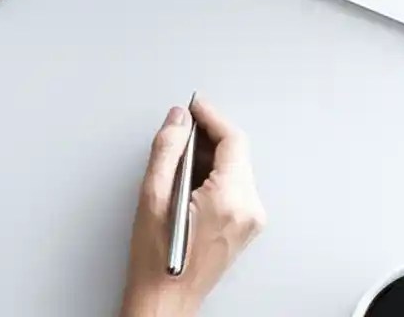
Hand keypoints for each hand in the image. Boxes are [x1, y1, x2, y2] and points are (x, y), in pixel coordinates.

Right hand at [120, 98, 265, 316]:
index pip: (232, 140)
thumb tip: (179, 120)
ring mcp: (251, 219)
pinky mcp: (247, 226)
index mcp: (230, 199)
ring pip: (237, 167)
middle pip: (237, 152)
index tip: (195, 106)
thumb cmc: (157, 261)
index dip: (211, 117)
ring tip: (180, 160)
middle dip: (209, 136)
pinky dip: (216, 174)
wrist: (167, 299)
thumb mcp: (152, 196)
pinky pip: (236, 185)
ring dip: (212, 156)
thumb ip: (167, 149)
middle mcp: (249, 208)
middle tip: (181, 131)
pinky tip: (191, 180)